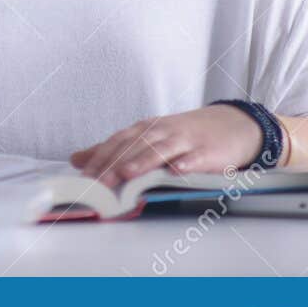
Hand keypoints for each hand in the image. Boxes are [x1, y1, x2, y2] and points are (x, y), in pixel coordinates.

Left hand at [69, 105, 264, 187]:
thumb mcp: (146, 138)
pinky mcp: (207, 152)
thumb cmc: (183, 135)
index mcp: (143, 130)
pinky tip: (177, 171)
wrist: (230, 125)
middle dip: (114, 164)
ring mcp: (184, 141)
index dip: (99, 159)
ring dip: (143, 161)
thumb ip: (113, 150)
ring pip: (160, 150)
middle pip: (134, 147)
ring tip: (127, 174)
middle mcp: (160, 132)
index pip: (116, 143)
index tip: (83, 177)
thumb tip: (77, 159)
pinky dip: (186, 163)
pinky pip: (196, 158)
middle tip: (98, 182)